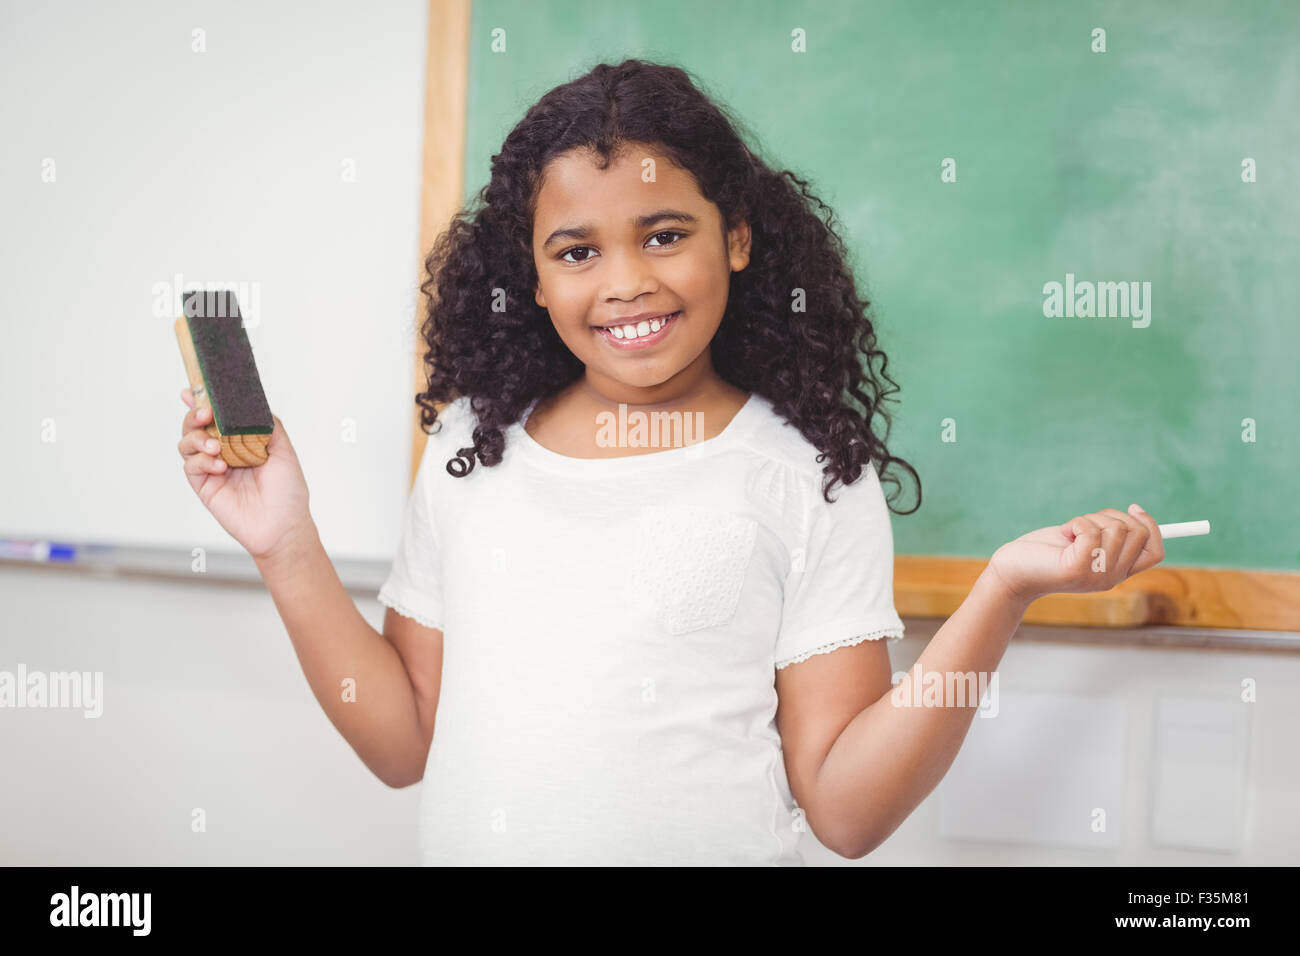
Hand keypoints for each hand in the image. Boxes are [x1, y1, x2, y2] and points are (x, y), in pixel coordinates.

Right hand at [176, 387, 313, 559]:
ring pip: (187, 443)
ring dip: (197, 438)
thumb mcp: (284, 451)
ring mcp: (212, 468)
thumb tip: (252, 404)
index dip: (203, 402)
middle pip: (196, 425)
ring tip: (216, 446)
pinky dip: (201, 461)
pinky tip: (219, 466)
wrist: (283, 525)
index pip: (217, 416)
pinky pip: (191, 467)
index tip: (194, 390)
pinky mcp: (204, 486)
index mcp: (241, 440)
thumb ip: (268, 425)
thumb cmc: (288, 491)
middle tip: (205, 414)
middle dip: (195, 415)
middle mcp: (224, 451)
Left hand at [987, 505, 1165, 603]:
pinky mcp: (1078, 569)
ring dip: (1090, 519)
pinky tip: (1063, 535)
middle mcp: (1112, 578)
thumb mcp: (1084, 541)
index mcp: (1117, 572)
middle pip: (1138, 533)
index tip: (1134, 507)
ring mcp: (1097, 575)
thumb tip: (1137, 513)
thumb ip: (1108, 534)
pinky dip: (1076, 523)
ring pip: (1116, 528)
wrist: (1012, 572)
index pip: (1155, 552)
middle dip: (1111, 516)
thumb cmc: (1044, 552)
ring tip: (1070, 533)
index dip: (1151, 526)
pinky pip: (1090, 530)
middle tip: (1084, 524)